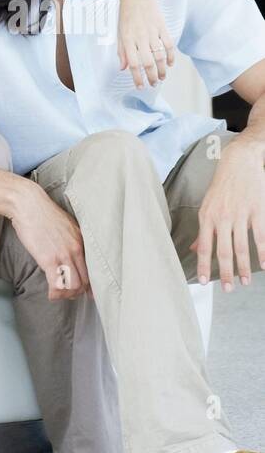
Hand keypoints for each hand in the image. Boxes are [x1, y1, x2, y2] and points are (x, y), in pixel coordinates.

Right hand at [10, 185, 91, 300]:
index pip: (93, 270)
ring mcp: (64, 255)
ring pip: (74, 286)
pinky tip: (51, 295)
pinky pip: (57, 284)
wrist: (28, 204)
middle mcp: (77, 250)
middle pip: (85, 281)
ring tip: (59, 294)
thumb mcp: (65, 226)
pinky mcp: (49, 259)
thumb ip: (72, 240)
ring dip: (66, 295)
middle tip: (68, 294)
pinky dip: (55, 294)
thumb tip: (70, 251)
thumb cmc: (42, 213)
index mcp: (82, 242)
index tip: (87, 292)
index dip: (91, 284)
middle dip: (78, 292)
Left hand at [117, 0, 175, 86]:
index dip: (137, 77)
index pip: (133, 64)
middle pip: (148, 62)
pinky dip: (170, 55)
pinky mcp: (162, 26)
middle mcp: (140, 37)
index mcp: (127, 40)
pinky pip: (169, 44)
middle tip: (153, 84)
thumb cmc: (125, 14)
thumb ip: (122, 51)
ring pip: (159, 56)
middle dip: (151, 76)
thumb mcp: (119, 33)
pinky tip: (170, 64)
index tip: (140, 86)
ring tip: (162, 77)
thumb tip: (122, 68)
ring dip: (162, 69)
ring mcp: (152, 32)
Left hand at [191, 144, 264, 290]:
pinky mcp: (257, 210)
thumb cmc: (221, 187)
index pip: (204, 247)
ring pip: (241, 246)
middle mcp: (222, 218)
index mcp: (206, 218)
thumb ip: (203, 229)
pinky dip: (263, 252)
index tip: (203, 282)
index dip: (203, 265)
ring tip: (245, 282)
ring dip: (244, 267)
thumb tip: (195, 248)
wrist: (239, 162)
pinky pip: (260, 236)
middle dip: (225, 273)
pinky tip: (264, 264)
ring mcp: (240, 215)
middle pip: (223, 251)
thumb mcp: (206, 206)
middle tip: (229, 289)